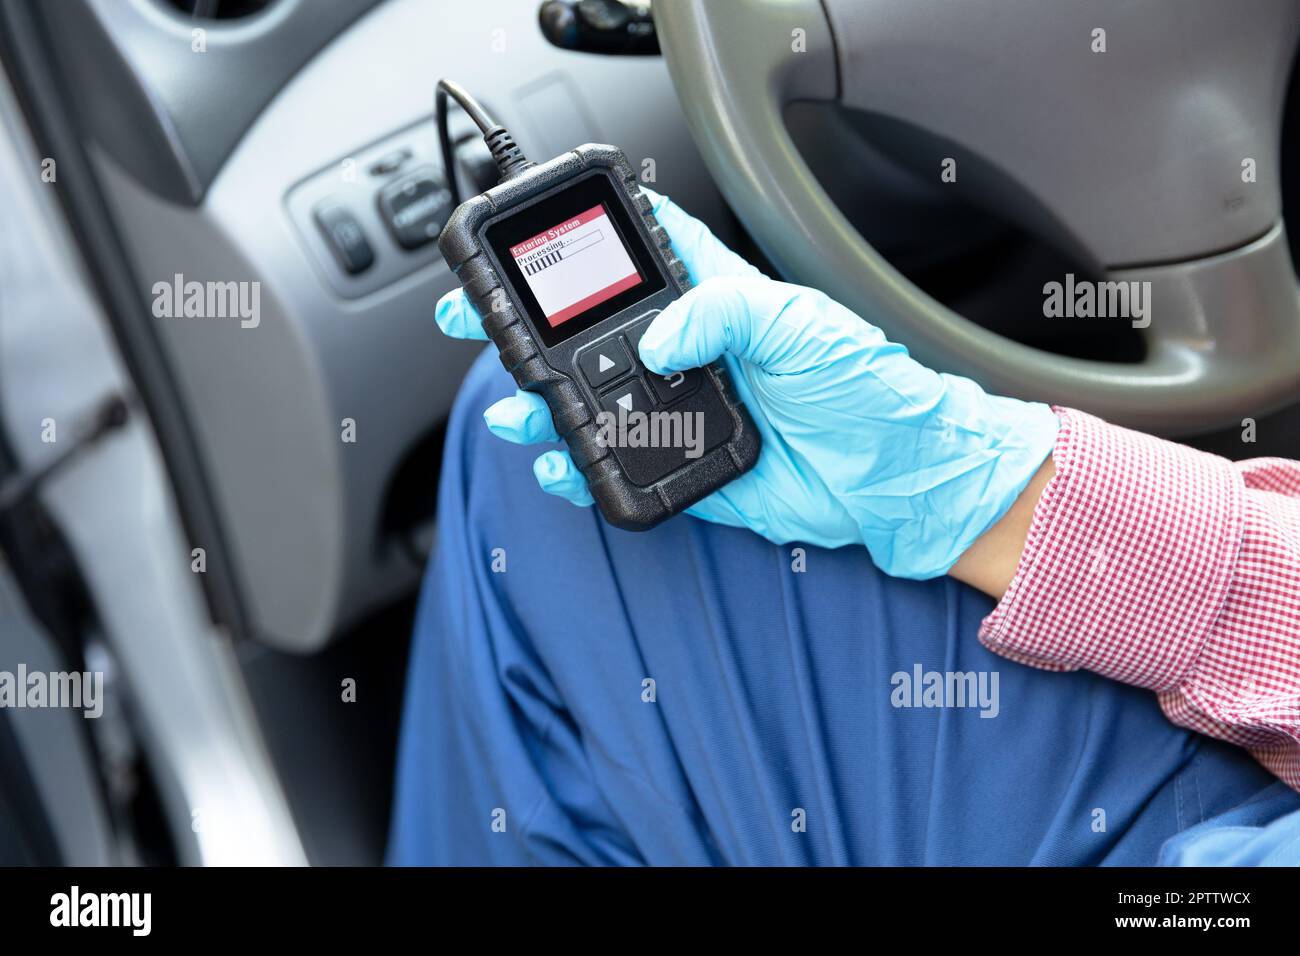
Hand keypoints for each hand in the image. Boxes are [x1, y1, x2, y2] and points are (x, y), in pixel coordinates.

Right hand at [435, 189, 1058, 578]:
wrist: (896, 475)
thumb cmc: (865, 386)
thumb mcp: (799, 323)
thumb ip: (723, 314)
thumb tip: (656, 338)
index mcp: (713, 302)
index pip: (638, 256)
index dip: (582, 243)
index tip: (530, 240)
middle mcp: (688, 353)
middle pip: (590, 333)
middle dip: (529, 325)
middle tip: (475, 318)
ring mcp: (682, 410)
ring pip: (592, 402)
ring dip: (541, 401)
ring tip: (512, 403)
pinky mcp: (686, 466)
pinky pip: (619, 466)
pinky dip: (580, 467)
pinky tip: (557, 461)